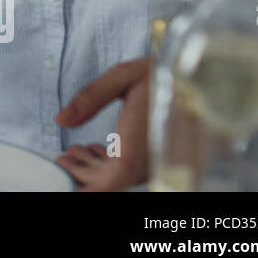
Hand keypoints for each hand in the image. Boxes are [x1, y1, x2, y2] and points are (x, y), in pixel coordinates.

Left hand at [54, 56, 151, 191]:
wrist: (196, 74)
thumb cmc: (159, 73)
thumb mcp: (123, 75)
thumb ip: (91, 97)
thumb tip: (62, 120)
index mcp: (148, 129)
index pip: (123, 169)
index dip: (98, 184)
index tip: (73, 185)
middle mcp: (159, 149)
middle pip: (119, 177)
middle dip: (86, 173)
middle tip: (63, 159)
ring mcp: (163, 156)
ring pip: (125, 174)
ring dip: (96, 168)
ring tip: (74, 153)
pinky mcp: (164, 156)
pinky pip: (135, 168)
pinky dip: (111, 164)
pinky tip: (94, 151)